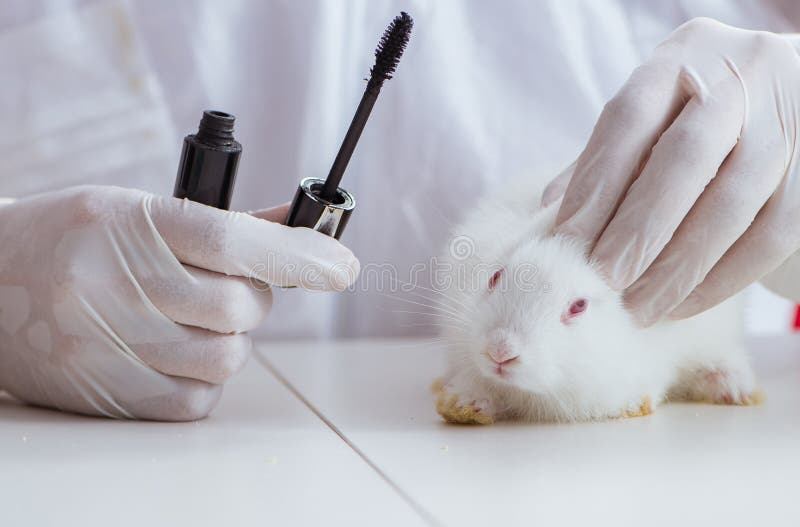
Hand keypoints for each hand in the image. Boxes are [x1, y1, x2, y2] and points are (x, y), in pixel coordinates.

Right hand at [0, 185, 359, 419]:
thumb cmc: (71, 239)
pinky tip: (174, 350)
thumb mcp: (138, 210)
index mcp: (126, 223)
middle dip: (253, 298)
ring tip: (193, 318)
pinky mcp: (107, 395)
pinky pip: (198, 398)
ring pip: (226, 356)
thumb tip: (300, 229)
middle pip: (239, 306)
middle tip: (230, 288)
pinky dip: (204, 376)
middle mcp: (112, 285)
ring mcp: (105, 346)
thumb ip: (223, 224)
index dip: (297, 255)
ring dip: (230, 338)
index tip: (342, 269)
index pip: (231, 241)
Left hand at [546, 18, 799, 325]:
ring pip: (732, 202)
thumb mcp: (655, 115)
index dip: (595, 182)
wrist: (795, 96)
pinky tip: (686, 304)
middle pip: (684, 158)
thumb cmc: (700, 114)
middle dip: (638, 229)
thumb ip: (608, 155)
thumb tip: (550, 208)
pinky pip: (773, 232)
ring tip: (639, 307)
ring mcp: (789, 117)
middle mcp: (742, 74)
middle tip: (603, 280)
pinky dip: (725, 277)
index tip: (567, 239)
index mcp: (684, 56)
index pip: (629, 118)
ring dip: (679, 267)